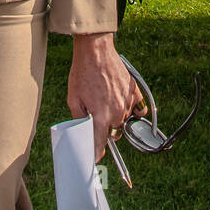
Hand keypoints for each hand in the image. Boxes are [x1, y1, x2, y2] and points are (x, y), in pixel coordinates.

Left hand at [68, 33, 147, 161]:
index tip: (94, 158)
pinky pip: (136, 108)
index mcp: (101, 117)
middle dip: (105, 130)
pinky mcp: (134, 92)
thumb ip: (78, 119)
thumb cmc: (82, 73)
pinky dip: (130, 109)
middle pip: (113, 133)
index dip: (96, 153)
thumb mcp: (73, 99)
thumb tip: (81, 131)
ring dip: (116, 118)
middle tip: (96, 118)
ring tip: (105, 103)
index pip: (100, 144)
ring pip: (123, 120)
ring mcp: (127, 102)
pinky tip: (121, 102)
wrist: (95, 51)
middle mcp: (117, 113)